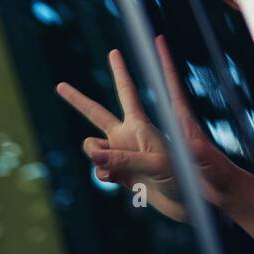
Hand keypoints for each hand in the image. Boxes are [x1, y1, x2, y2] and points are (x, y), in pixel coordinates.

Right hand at [55, 37, 238, 219]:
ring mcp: (124, 155)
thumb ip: (125, 159)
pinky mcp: (122, 174)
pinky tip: (119, 182)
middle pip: (98, 113)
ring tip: (116, 170)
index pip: (128, 91)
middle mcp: (131, 136)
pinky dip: (103, 174)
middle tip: (59, 85)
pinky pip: (99, 169)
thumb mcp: (160, 164)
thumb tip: (94, 155)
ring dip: (96, 157)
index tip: (115, 49)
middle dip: (77, 100)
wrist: (194, 203)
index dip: (121, 71)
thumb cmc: (190, 176)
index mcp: (144, 125)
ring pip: (92, 148)